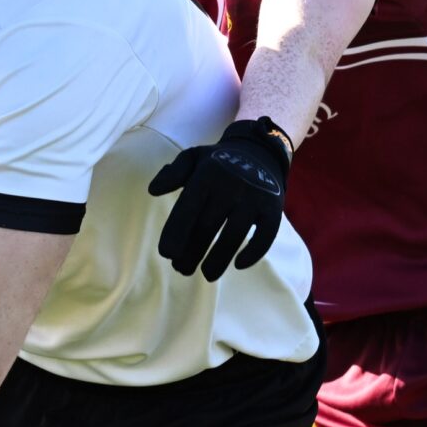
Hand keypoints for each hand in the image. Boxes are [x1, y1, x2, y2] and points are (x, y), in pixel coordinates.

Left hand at [147, 116, 292, 280]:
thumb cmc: (217, 162)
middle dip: (192, 251)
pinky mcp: (273, 208)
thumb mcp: (192, 158)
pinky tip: (238, 265)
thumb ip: (173, 173)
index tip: (167, 254)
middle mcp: (231, 185)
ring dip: (219, 258)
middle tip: (180, 269)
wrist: (260, 151)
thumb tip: (153, 190)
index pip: (188, 207)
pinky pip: (266, 234)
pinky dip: (254, 252)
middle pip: (208, 226)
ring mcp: (254, 197)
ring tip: (206, 275)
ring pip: (235, 234)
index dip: (176, 232)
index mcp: (207, 175)